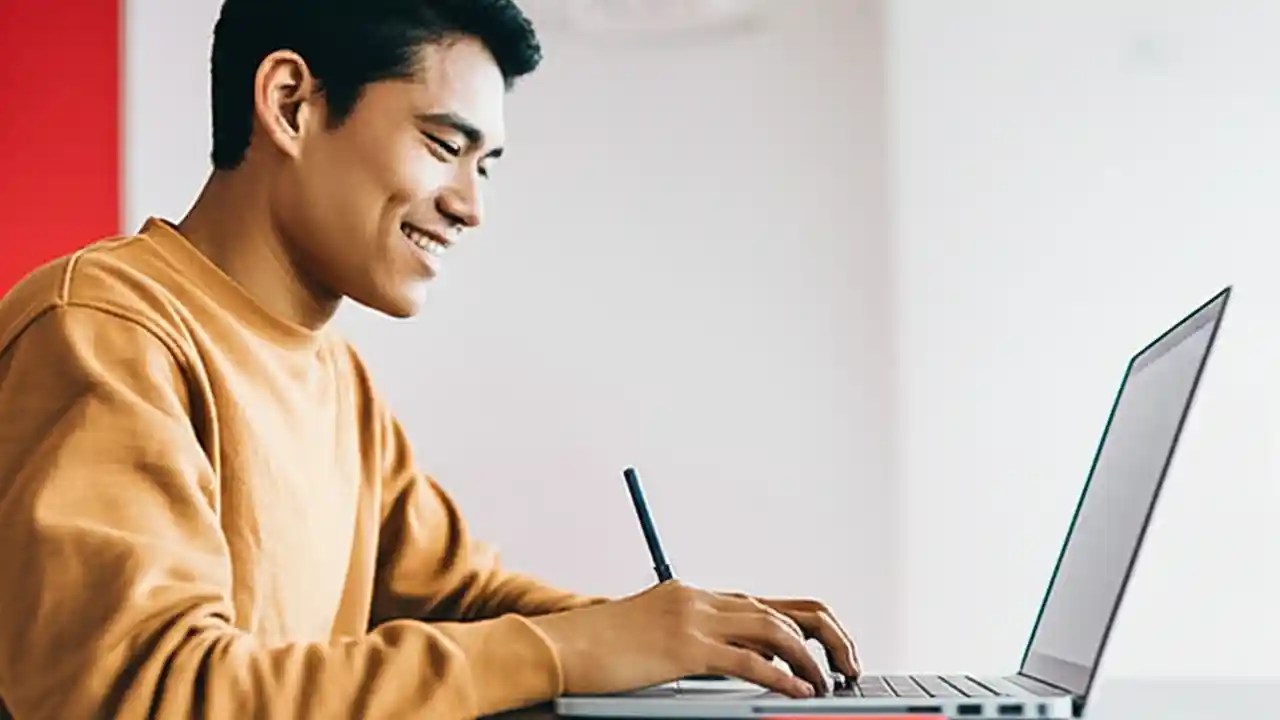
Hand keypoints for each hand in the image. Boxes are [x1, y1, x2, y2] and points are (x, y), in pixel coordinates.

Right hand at [529, 580, 855, 698]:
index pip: (762, 603)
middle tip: (844, 666)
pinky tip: (797, 692)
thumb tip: (721, 659)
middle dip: (823, 638)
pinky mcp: (686, 648)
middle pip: (781, 611)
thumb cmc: (596, 647)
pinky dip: (783, 678)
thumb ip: (686, 638)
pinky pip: (750, 661)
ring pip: (775, 631)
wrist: (559, 645)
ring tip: (824, 684)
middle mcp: (700, 599)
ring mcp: (694, 620)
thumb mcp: (648, 633)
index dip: (801, 627)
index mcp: (692, 595)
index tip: (822, 651)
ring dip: (809, 660)